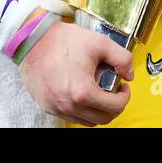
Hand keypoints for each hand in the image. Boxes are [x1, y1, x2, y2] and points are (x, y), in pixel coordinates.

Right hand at [18, 22, 132, 125]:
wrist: (32, 41)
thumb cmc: (64, 41)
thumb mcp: (100, 43)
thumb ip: (122, 59)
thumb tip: (129, 74)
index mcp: (84, 92)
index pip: (115, 107)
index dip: (125, 97)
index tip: (123, 86)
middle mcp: (70, 105)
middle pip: (103, 119)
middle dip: (114, 106)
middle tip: (114, 91)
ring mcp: (57, 108)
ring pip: (87, 122)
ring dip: (98, 111)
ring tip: (98, 91)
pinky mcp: (47, 107)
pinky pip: (71, 117)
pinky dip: (82, 110)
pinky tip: (82, 93)